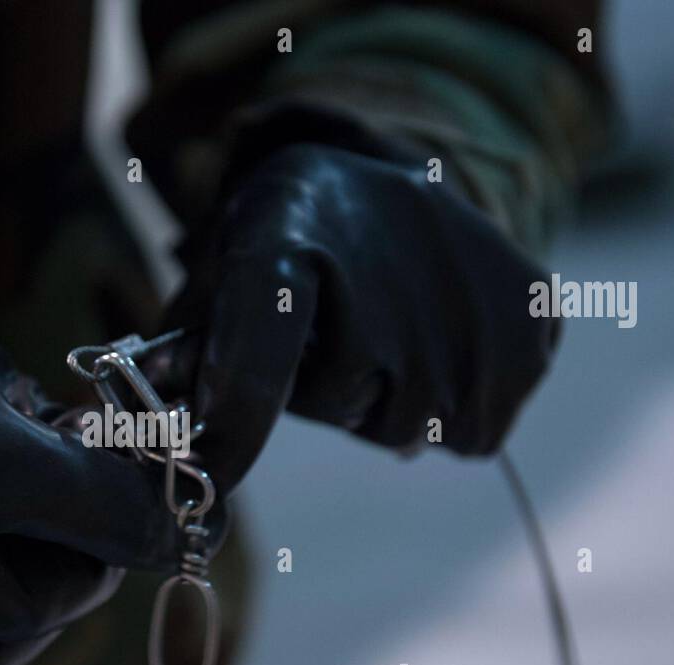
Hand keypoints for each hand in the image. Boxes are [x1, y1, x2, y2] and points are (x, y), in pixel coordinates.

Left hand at [147, 143, 558, 494]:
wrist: (406, 181)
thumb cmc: (291, 238)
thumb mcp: (229, 264)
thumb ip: (187, 345)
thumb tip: (141, 419)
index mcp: (287, 237)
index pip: (256, 349)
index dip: (233, 423)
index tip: (209, 475)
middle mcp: (383, 264)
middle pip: (345, 402)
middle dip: (331, 393)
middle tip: (335, 334)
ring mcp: (467, 295)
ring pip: (412, 428)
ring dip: (391, 404)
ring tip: (387, 333)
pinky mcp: (532, 318)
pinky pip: (474, 433)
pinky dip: (453, 409)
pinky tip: (437, 343)